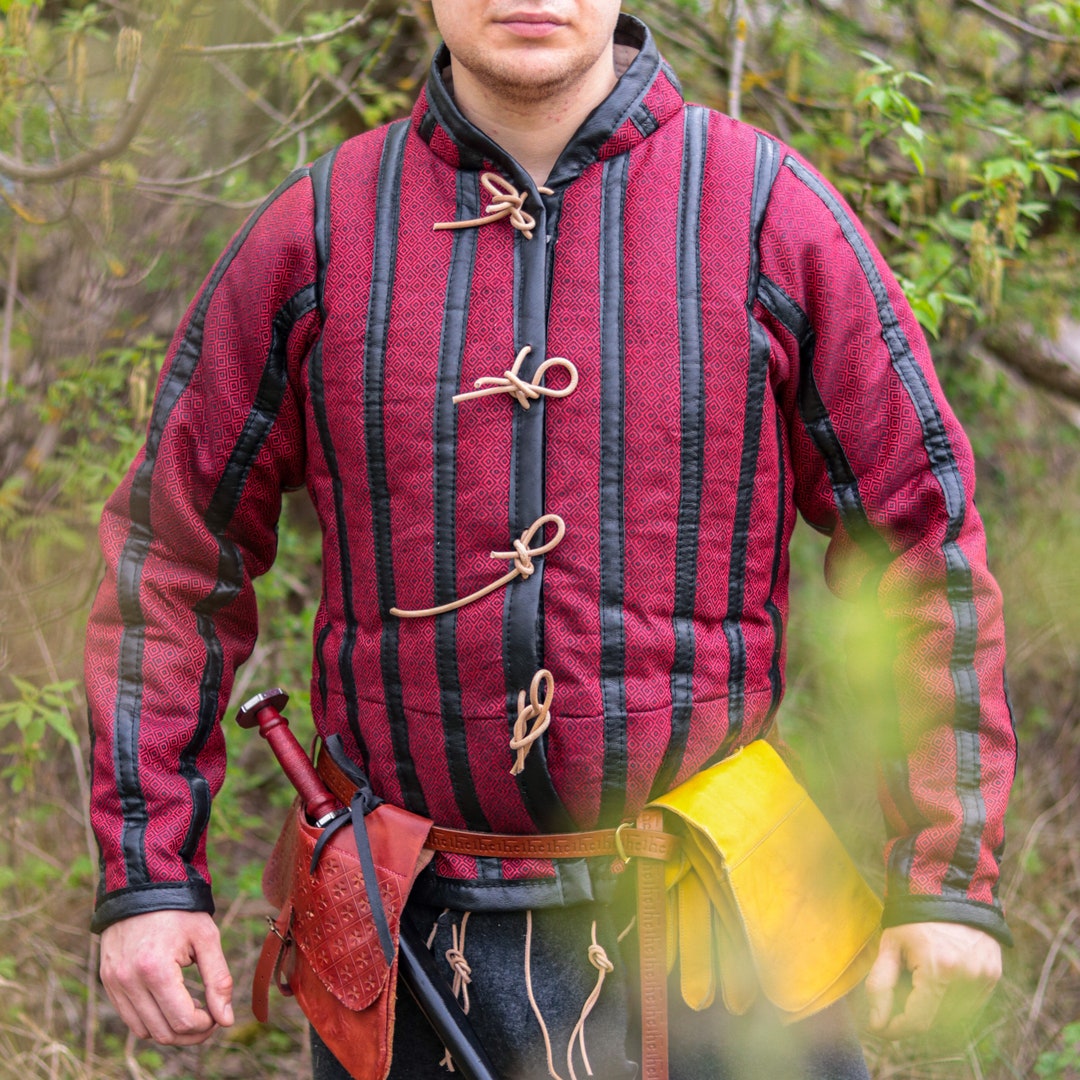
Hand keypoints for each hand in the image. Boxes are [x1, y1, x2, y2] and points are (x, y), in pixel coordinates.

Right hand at [99, 910, 234, 1044]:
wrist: (143, 886)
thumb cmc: (180, 910)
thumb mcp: (206, 938)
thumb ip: (218, 980)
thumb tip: (226, 1020)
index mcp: (155, 969)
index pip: (182, 1020)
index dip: (206, 1025)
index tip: (218, 1013)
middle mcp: (128, 981)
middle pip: (163, 1032)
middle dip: (191, 1033)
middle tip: (210, 1017)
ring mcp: (114, 983)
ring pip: (144, 1031)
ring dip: (171, 1030)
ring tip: (192, 1010)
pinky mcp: (108, 982)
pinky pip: (130, 1017)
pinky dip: (152, 1019)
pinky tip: (172, 1002)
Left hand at [865, 922, 1000, 1038]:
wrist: (949, 889)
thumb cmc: (913, 917)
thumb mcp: (890, 945)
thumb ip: (880, 985)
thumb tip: (877, 1024)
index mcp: (939, 968)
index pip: (919, 1021)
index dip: (896, 1030)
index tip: (880, 1028)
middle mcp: (967, 977)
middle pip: (937, 1022)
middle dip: (912, 1018)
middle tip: (894, 1002)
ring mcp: (984, 978)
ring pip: (955, 1018)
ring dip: (933, 1012)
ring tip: (916, 984)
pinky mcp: (993, 976)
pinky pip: (971, 1005)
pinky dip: (951, 1002)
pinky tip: (938, 981)